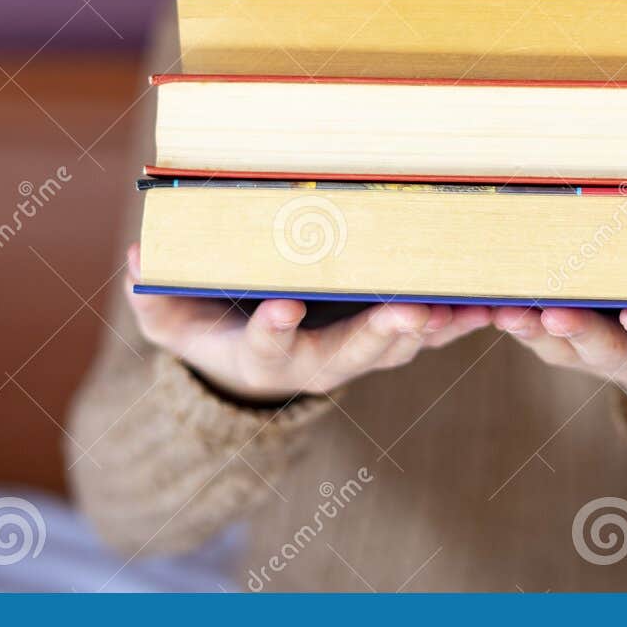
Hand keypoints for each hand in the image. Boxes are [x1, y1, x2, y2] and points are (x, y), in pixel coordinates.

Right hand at [124, 244, 492, 402]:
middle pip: (350, 354)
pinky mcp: (386, 340)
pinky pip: (427, 334)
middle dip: (378, 334)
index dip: (273, 330)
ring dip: (430, 328)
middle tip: (405, 313)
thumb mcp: (169, 316)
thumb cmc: (206, 327)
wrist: (249, 363)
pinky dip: (456, 320)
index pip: (267, 347)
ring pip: (396, 347)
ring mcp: (356, 354)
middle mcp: (315, 364)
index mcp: (263, 356)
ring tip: (456, 304)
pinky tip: (488, 300)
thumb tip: (138, 262)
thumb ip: (154, 297)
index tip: (280, 310)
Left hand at [493, 244, 626, 442]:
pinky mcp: (567, 334)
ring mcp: (595, 347)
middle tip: (556, 315)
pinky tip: (486, 296)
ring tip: (507, 307)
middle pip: (601, 350)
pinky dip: (510, 316)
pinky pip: (534, 328)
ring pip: (557, 344)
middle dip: (579, 334)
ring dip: (531, 327)